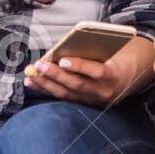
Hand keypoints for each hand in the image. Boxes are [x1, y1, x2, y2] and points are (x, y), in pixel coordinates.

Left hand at [25, 36, 152, 106]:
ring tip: (31, 74)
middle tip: (39, 65)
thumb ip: (91, 51)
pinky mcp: (82, 105)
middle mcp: (103, 91)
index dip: (80, 66)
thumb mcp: (108, 53)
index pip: (98, 72)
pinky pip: (62, 98)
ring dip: (46, 83)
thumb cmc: (110, 60)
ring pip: (66, 94)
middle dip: (55, 74)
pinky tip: (33, 83)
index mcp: (114, 75)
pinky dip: (46, 89)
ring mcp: (92, 101)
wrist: (123, 80)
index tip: (63, 60)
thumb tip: (63, 49)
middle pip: (77, 84)